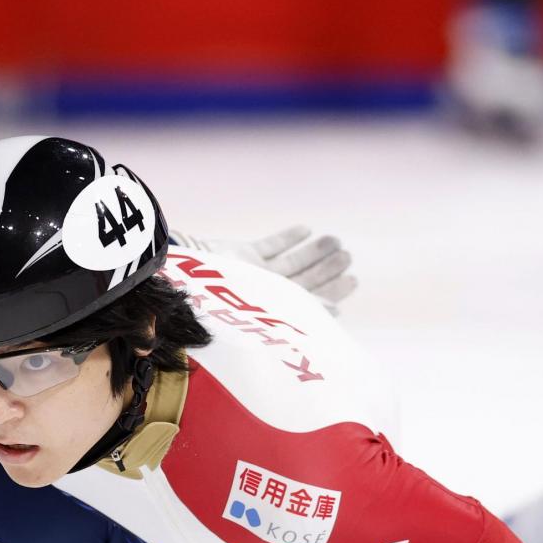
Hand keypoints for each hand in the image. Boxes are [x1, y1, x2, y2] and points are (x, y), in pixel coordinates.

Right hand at [238, 225, 357, 310]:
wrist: (191, 280)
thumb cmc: (231, 303)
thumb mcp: (273, 309)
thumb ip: (303, 308)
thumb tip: (338, 312)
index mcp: (275, 313)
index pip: (309, 304)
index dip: (330, 296)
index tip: (351, 284)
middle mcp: (267, 295)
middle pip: (303, 281)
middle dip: (326, 270)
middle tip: (348, 258)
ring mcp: (254, 274)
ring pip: (291, 261)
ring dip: (313, 251)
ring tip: (335, 240)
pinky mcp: (242, 255)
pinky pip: (269, 245)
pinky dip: (287, 238)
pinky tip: (306, 229)